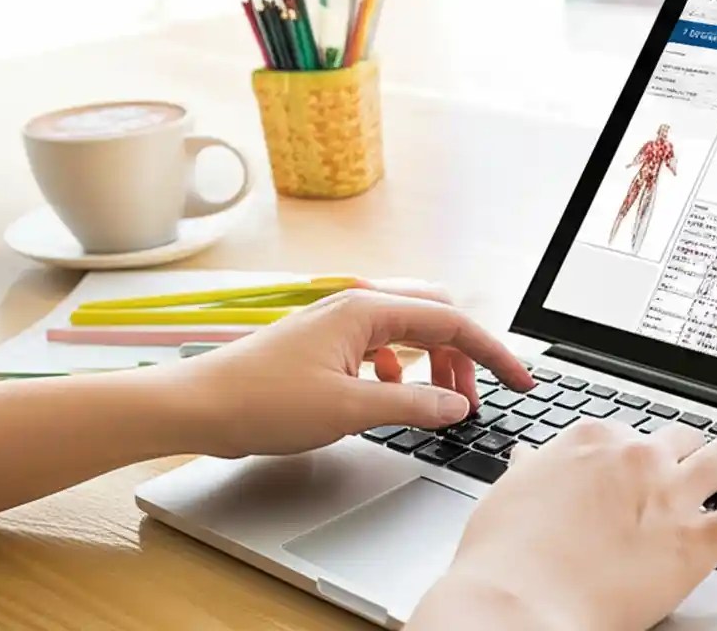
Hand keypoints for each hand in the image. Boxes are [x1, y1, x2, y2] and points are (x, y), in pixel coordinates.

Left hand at [170, 281, 532, 457]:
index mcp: (366, 310)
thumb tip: (458, 403)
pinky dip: (402, 369)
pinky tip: (392, 395)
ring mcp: (338, 324)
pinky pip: (382, 347)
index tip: (520, 380)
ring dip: (433, 365)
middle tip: (476, 397)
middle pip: (434, 318)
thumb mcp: (349, 409)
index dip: (493, 354)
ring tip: (440, 402)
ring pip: (409, 333)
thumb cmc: (261, 402)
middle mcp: (355, 306)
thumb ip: (413, 405)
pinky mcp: (325, 344)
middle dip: (464, 356)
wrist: (196, 406)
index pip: (451, 322)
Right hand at [411, 420, 716, 629]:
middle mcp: (637, 457)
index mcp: (591, 441)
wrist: (518, 603)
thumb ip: (534, 472)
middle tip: (686, 473)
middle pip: (680, 439)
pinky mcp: (696, 542)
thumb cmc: (503, 558)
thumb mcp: (509, 495)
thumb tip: (533, 459)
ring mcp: (670, 496)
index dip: (636, 454)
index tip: (638, 467)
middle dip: (685, 455)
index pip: (629, 433)